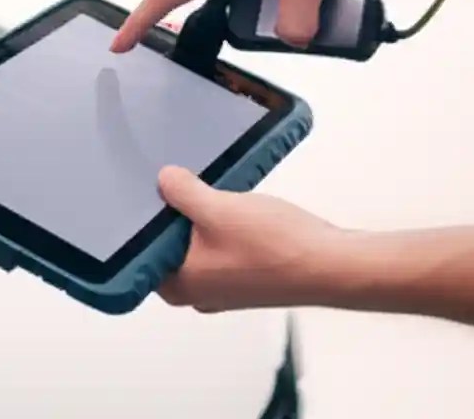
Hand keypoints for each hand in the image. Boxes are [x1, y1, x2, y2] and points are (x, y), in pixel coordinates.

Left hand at [155, 166, 348, 312]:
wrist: (334, 265)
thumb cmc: (278, 249)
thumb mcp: (217, 208)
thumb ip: (182, 192)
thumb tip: (164, 180)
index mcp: (179, 286)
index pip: (139, 252)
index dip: (141, 219)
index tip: (142, 193)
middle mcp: (198, 294)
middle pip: (167, 246)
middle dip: (172, 216)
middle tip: (177, 186)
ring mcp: (224, 288)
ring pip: (196, 245)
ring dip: (201, 218)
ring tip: (209, 193)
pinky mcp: (247, 277)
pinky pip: (221, 247)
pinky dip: (223, 227)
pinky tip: (234, 206)